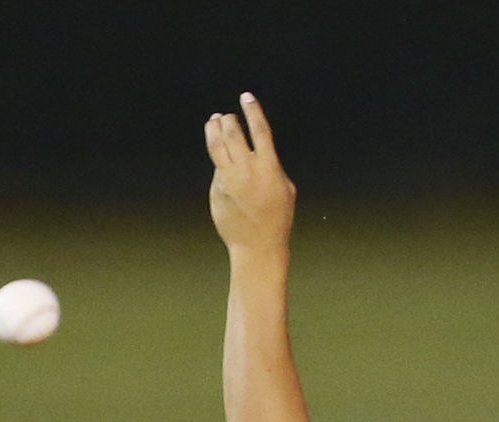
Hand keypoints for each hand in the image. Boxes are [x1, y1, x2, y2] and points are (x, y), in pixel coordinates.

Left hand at [207, 93, 295, 254]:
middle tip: (226, 116)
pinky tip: (220, 157)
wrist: (258, 246)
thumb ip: (273, 167)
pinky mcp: (217, 189)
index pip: (260, 130)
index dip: (252, 111)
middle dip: (228, 120)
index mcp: (269, 168)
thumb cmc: (276, 218)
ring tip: (213, 121)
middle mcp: (247, 170)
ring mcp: (229, 180)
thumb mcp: (285, 189)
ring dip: (214, 130)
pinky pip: (216, 168)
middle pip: (233, 133)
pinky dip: (218, 159)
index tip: (246, 97)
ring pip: (216, 146)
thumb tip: (260, 153)